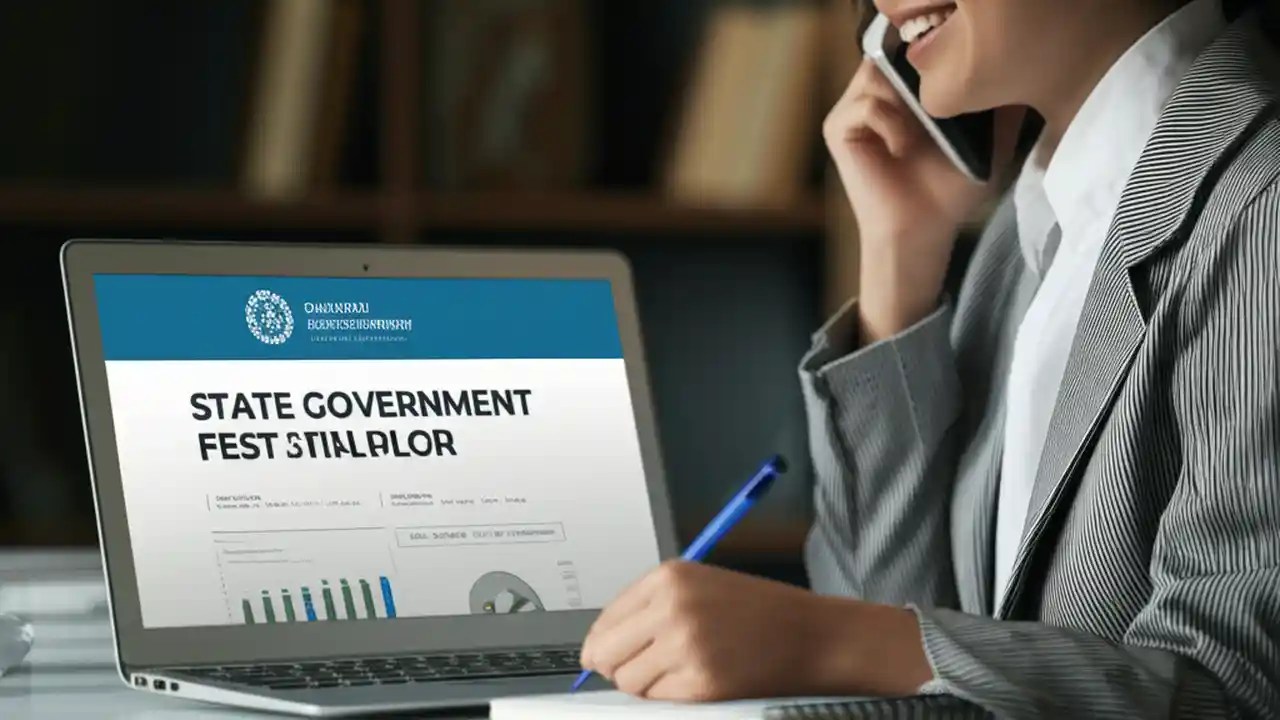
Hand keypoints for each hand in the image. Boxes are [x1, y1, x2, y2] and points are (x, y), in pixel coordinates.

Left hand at [579, 561, 933, 701]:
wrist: (812, 635)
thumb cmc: (760, 611)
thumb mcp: (700, 586)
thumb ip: (651, 607)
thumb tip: (604, 644)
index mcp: (668, 577)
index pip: (605, 619)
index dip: (602, 643)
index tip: (604, 655)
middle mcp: (672, 607)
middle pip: (606, 652)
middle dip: (614, 667)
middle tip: (633, 672)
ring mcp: (685, 645)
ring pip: (628, 681)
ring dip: (644, 684)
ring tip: (676, 672)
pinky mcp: (701, 682)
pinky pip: (658, 698)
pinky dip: (669, 696)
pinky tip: (696, 679)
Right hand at [824, 60, 1024, 340]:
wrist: (921, 228)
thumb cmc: (948, 189)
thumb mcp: (987, 138)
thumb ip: (998, 105)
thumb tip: (1013, 73)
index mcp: (902, 91)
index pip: (913, 51)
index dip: (935, 65)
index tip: (955, 93)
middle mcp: (873, 93)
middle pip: (894, 55)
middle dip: (921, 81)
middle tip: (941, 113)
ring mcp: (852, 109)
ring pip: (880, 75)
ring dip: (907, 102)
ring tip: (922, 135)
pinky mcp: (838, 128)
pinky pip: (867, 105)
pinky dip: (891, 124)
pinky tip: (902, 150)